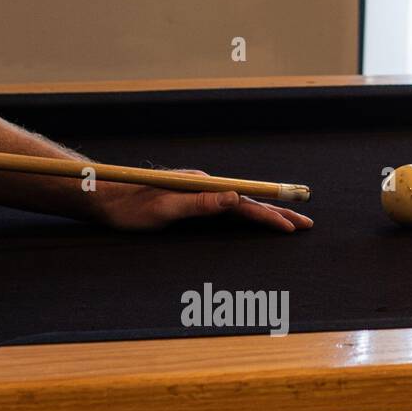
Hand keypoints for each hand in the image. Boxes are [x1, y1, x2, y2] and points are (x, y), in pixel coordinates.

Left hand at [97, 171, 314, 232]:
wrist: (106, 199)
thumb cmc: (131, 207)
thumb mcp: (164, 209)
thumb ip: (199, 203)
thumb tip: (235, 197)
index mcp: (201, 185)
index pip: (244, 200)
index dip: (269, 214)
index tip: (291, 225)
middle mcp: (203, 185)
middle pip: (247, 199)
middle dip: (277, 212)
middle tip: (306, 224)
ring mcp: (198, 193)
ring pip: (239, 204)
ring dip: (265, 213)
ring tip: (288, 222)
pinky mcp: (190, 202)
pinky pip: (226, 209)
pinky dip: (246, 215)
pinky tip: (252, 218)